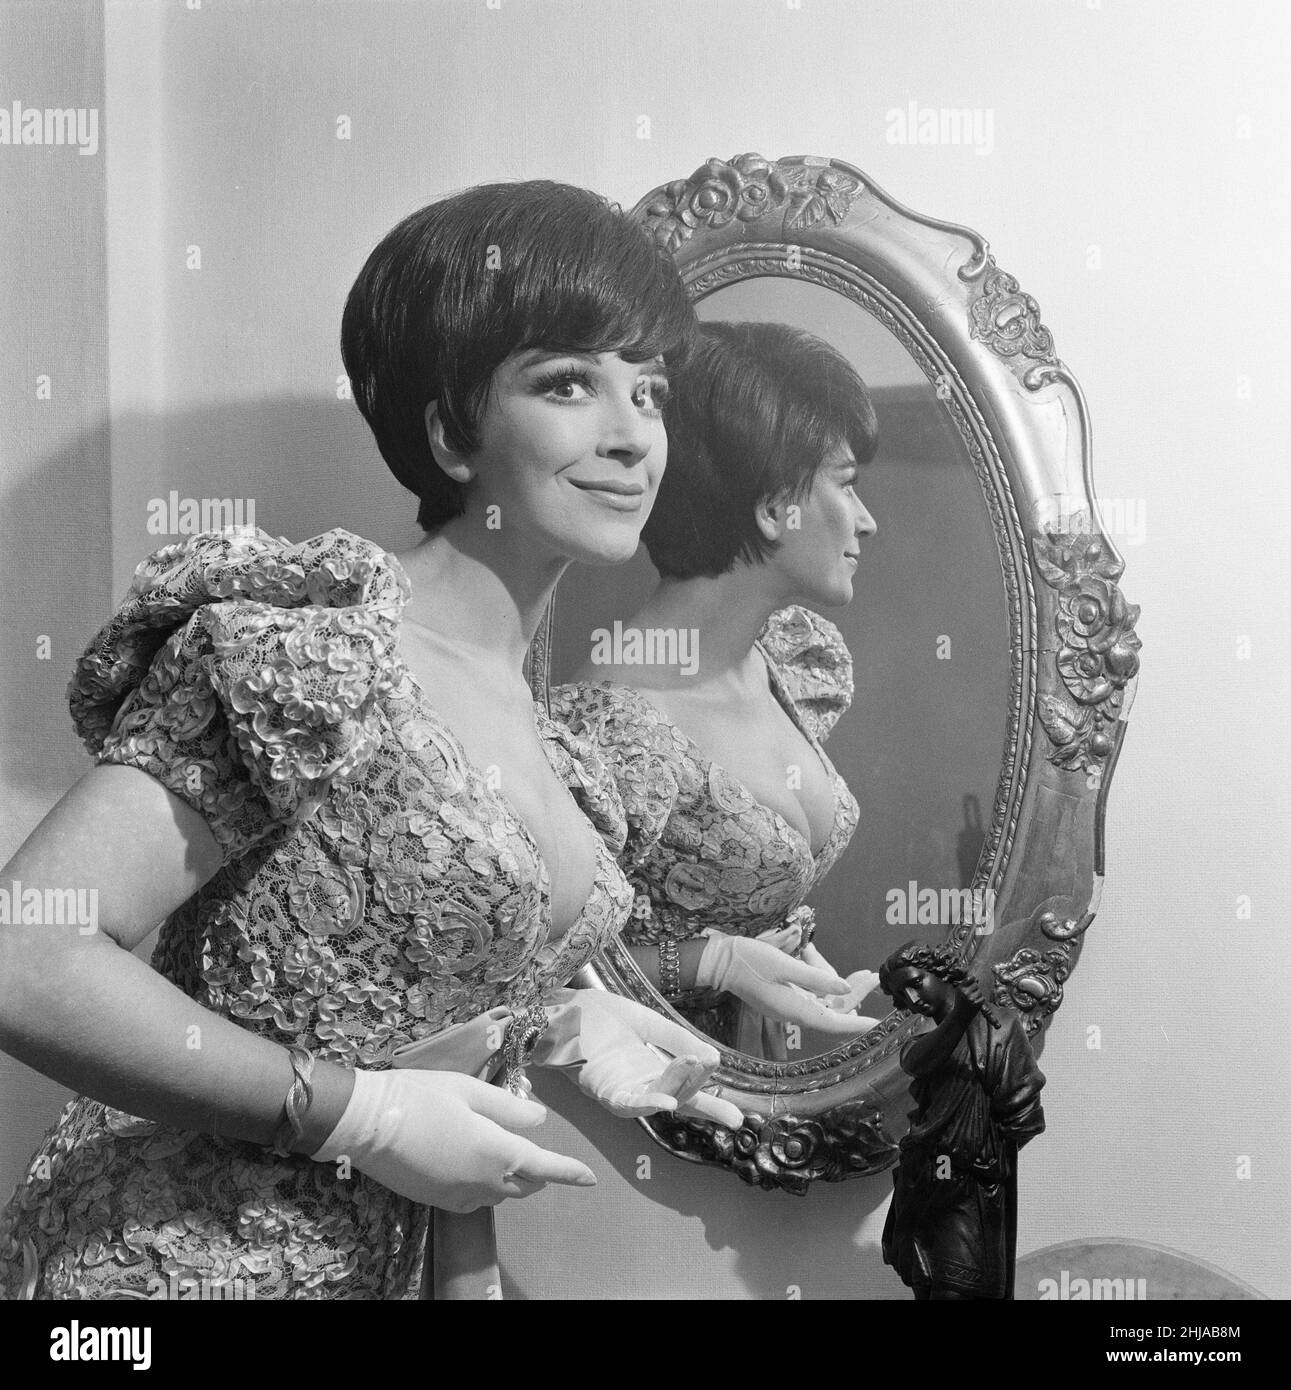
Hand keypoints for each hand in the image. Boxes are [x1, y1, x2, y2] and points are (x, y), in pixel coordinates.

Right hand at [309, 1068, 596, 1212]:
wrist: (367, 1123)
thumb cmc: (420, 1096)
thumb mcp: (469, 1090)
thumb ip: (508, 1107)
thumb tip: (538, 1120)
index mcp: (495, 1151)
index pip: (545, 1167)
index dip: (570, 1172)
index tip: (590, 1179)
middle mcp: (482, 1181)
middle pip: (525, 1185)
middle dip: (539, 1172)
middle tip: (534, 1147)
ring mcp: (458, 1195)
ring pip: (500, 1194)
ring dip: (510, 1178)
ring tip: (501, 1149)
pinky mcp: (438, 1201)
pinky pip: (475, 1199)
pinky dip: (485, 1185)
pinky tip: (472, 1163)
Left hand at [534, 989, 743, 1128]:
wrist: (564, 1007)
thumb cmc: (602, 1017)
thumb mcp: (650, 1024)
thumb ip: (679, 1040)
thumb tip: (714, 1059)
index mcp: (652, 1072)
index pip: (687, 1092)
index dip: (712, 1106)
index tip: (739, 1118)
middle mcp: (639, 1087)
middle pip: (677, 1097)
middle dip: (699, 1091)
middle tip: (713, 1073)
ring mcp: (621, 1091)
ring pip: (656, 1098)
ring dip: (677, 1085)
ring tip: (694, 1065)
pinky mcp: (601, 1089)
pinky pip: (627, 1102)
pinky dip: (647, 1102)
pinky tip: (666, 1100)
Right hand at [695, 929, 874, 1033]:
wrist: (720, 962)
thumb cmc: (748, 961)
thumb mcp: (783, 965)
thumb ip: (815, 977)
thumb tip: (845, 987)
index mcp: (796, 1008)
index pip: (834, 1021)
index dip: (857, 1024)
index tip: (877, 1025)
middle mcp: (795, 1011)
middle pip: (833, 1007)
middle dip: (853, 991)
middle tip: (872, 976)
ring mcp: (789, 1005)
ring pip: (822, 997)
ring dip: (830, 978)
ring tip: (815, 953)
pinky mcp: (785, 997)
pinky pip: (810, 992)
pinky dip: (818, 978)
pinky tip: (813, 959)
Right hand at [953, 977, 987, 1019]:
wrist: (960, 1016)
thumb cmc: (961, 1002)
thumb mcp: (960, 992)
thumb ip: (967, 984)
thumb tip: (977, 979)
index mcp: (960, 987)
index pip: (971, 978)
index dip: (973, 980)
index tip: (972, 982)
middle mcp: (965, 992)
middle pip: (976, 985)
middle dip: (975, 989)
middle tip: (970, 995)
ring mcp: (971, 998)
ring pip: (980, 992)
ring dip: (978, 995)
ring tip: (972, 1000)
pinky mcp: (977, 1004)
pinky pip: (983, 998)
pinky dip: (980, 1001)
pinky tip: (975, 1004)